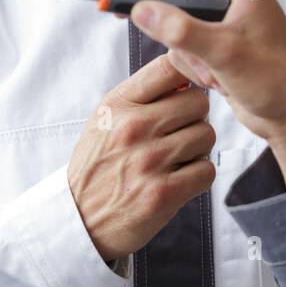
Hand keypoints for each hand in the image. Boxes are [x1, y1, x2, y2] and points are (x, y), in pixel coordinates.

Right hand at [68, 55, 216, 262]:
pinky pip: (207, 170)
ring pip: (206, 135)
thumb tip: (188, 75)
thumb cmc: (99, 164)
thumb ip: (142, 94)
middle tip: (179, 132)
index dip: (189, 73)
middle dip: (195, 117)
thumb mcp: (106, 118)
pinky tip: (179, 178)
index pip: (169, 67)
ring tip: (176, 157)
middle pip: (198, 102)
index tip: (186, 90)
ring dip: (198, 148)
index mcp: (118, 104)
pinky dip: (198, 175)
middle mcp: (133, 128)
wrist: (78, 219)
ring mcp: (148, 161)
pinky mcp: (163, 193)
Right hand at [127, 0, 285, 189]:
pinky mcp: (215, 41)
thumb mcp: (225, 53)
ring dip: (186, 54)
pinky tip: (218, 80)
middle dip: (174, 30)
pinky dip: (193, 66)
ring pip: (173, 23)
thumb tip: (141, 11)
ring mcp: (221, 17)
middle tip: (185, 52)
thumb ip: (181, 30)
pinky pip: (181, 45)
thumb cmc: (279, 79)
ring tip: (215, 72)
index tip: (130, 9)